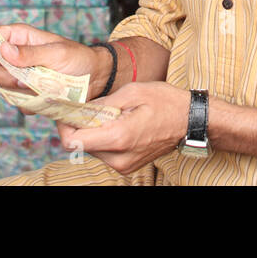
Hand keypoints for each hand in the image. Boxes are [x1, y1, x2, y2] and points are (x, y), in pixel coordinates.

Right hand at [0, 23, 105, 96]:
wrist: (95, 79)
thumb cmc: (78, 58)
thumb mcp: (56, 52)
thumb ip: (30, 53)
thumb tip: (3, 49)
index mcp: (19, 38)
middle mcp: (15, 57)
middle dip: (1, 75)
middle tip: (22, 78)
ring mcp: (19, 77)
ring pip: (1, 87)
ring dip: (18, 90)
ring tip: (41, 86)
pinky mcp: (27, 95)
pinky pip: (17, 103)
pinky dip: (30, 103)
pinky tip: (47, 96)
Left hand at [57, 82, 190, 175]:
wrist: (192, 121)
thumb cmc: (166, 103)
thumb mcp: (133, 92)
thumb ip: (103, 103)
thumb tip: (80, 109)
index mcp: (118, 138)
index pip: (73, 142)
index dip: (64, 125)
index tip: (67, 110)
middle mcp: (118, 158)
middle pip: (81, 145)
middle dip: (80, 126)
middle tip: (89, 107)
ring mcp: (124, 165)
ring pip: (93, 149)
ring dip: (93, 131)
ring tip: (109, 113)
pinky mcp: (128, 166)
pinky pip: (105, 152)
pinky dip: (104, 137)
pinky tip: (117, 122)